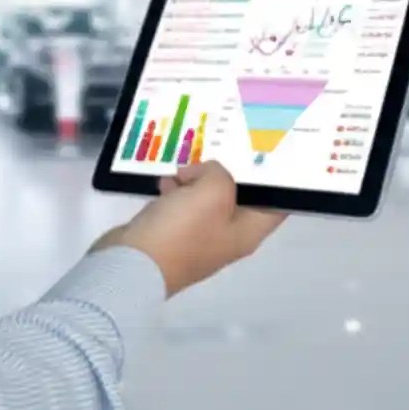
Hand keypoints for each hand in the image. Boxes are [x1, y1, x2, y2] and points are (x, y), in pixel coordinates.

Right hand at [92, 162, 287, 297]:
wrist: (131, 263)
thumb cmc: (182, 230)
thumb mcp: (213, 192)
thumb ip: (220, 173)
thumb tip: (202, 175)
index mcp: (247, 232)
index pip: (276, 205)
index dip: (277, 180)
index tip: (271, 154)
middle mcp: (227, 235)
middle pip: (239, 197)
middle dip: (230, 172)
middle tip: (224, 146)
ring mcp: (199, 235)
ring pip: (207, 197)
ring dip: (198, 178)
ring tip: (187, 164)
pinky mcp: (173, 233)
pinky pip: (182, 204)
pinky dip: (176, 190)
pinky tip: (166, 180)